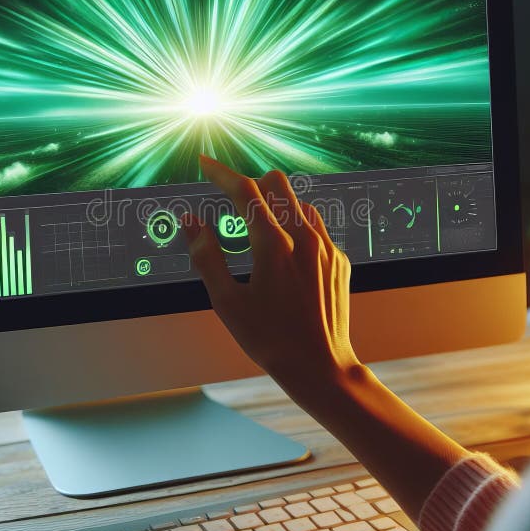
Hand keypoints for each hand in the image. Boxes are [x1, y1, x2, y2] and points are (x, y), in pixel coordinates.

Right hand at [182, 155, 359, 389]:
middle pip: (277, 182)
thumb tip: (189, 221)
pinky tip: (285, 256)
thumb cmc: (269, 340)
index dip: (221, 173)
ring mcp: (327, 247)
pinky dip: (295, 227)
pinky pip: (316, 226)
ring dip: (275, 205)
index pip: (244, 191)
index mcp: (274, 246)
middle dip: (251, 183)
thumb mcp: (227, 302)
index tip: (205, 163)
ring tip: (258, 233)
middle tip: (233, 201)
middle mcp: (305, 239)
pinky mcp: (340, 260)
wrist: (320, 366)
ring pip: (298, 202)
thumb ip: (206, 256)